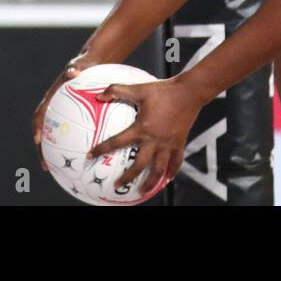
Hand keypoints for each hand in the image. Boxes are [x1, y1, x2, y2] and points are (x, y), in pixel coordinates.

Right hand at [33, 52, 100, 171]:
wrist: (91, 65)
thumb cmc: (84, 65)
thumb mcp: (80, 65)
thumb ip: (75, 68)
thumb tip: (72, 71)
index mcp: (52, 99)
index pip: (40, 115)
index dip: (37, 128)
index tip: (38, 140)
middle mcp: (55, 110)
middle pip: (44, 133)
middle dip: (42, 150)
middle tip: (46, 164)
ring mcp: (64, 116)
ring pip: (58, 137)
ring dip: (58, 153)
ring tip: (64, 170)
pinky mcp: (75, 120)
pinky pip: (75, 135)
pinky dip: (78, 146)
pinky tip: (89, 157)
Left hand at [88, 76, 205, 194]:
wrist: (189, 92)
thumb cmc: (164, 90)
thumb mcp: (139, 89)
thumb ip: (118, 91)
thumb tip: (99, 96)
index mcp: (142, 128)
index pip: (117, 142)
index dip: (102, 149)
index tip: (90, 156)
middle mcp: (154, 140)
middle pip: (139, 165)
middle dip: (127, 177)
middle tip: (118, 185)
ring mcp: (168, 144)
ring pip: (158, 169)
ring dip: (151, 182)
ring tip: (143, 191)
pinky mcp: (179, 143)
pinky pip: (176, 161)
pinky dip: (173, 171)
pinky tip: (169, 177)